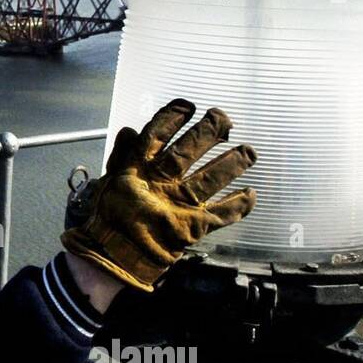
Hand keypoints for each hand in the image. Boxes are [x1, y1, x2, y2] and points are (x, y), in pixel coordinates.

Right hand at [61, 98, 257, 291]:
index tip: (188, 106)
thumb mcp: (110, 181)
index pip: (156, 134)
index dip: (173, 117)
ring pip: (212, 178)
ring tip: (250, 152)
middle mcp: (161, 182)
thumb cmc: (109, 217)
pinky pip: (223, 214)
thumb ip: (121, 155)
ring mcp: (179, 204)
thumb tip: (129, 129)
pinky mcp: (194, 227)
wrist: (114, 256)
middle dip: (210, 131)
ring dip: (233, 163)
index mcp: (137, 169)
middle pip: (190, 150)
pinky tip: (252, 194)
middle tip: (225, 118)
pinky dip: (239, 205)